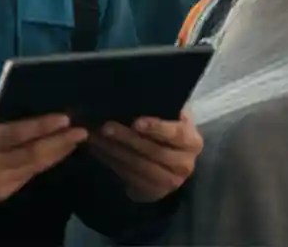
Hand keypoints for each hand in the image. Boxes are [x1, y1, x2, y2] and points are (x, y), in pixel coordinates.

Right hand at [0, 97, 87, 204]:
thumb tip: (18, 104)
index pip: (15, 134)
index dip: (41, 127)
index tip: (63, 118)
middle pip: (31, 155)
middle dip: (59, 142)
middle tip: (80, 131)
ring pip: (34, 168)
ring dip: (57, 154)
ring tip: (75, 140)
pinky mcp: (1, 194)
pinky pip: (28, 176)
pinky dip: (44, 163)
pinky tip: (57, 152)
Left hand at [88, 109, 202, 202]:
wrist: (170, 159)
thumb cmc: (167, 129)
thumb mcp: (170, 117)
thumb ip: (160, 109)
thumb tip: (132, 94)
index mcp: (192, 142)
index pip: (176, 134)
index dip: (157, 128)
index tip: (136, 122)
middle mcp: (185, 165)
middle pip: (154, 151)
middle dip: (127, 139)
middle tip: (105, 127)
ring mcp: (170, 183)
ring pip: (139, 166)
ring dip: (114, 151)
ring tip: (96, 137)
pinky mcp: (154, 193)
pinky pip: (129, 177)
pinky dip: (111, 162)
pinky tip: (98, 150)